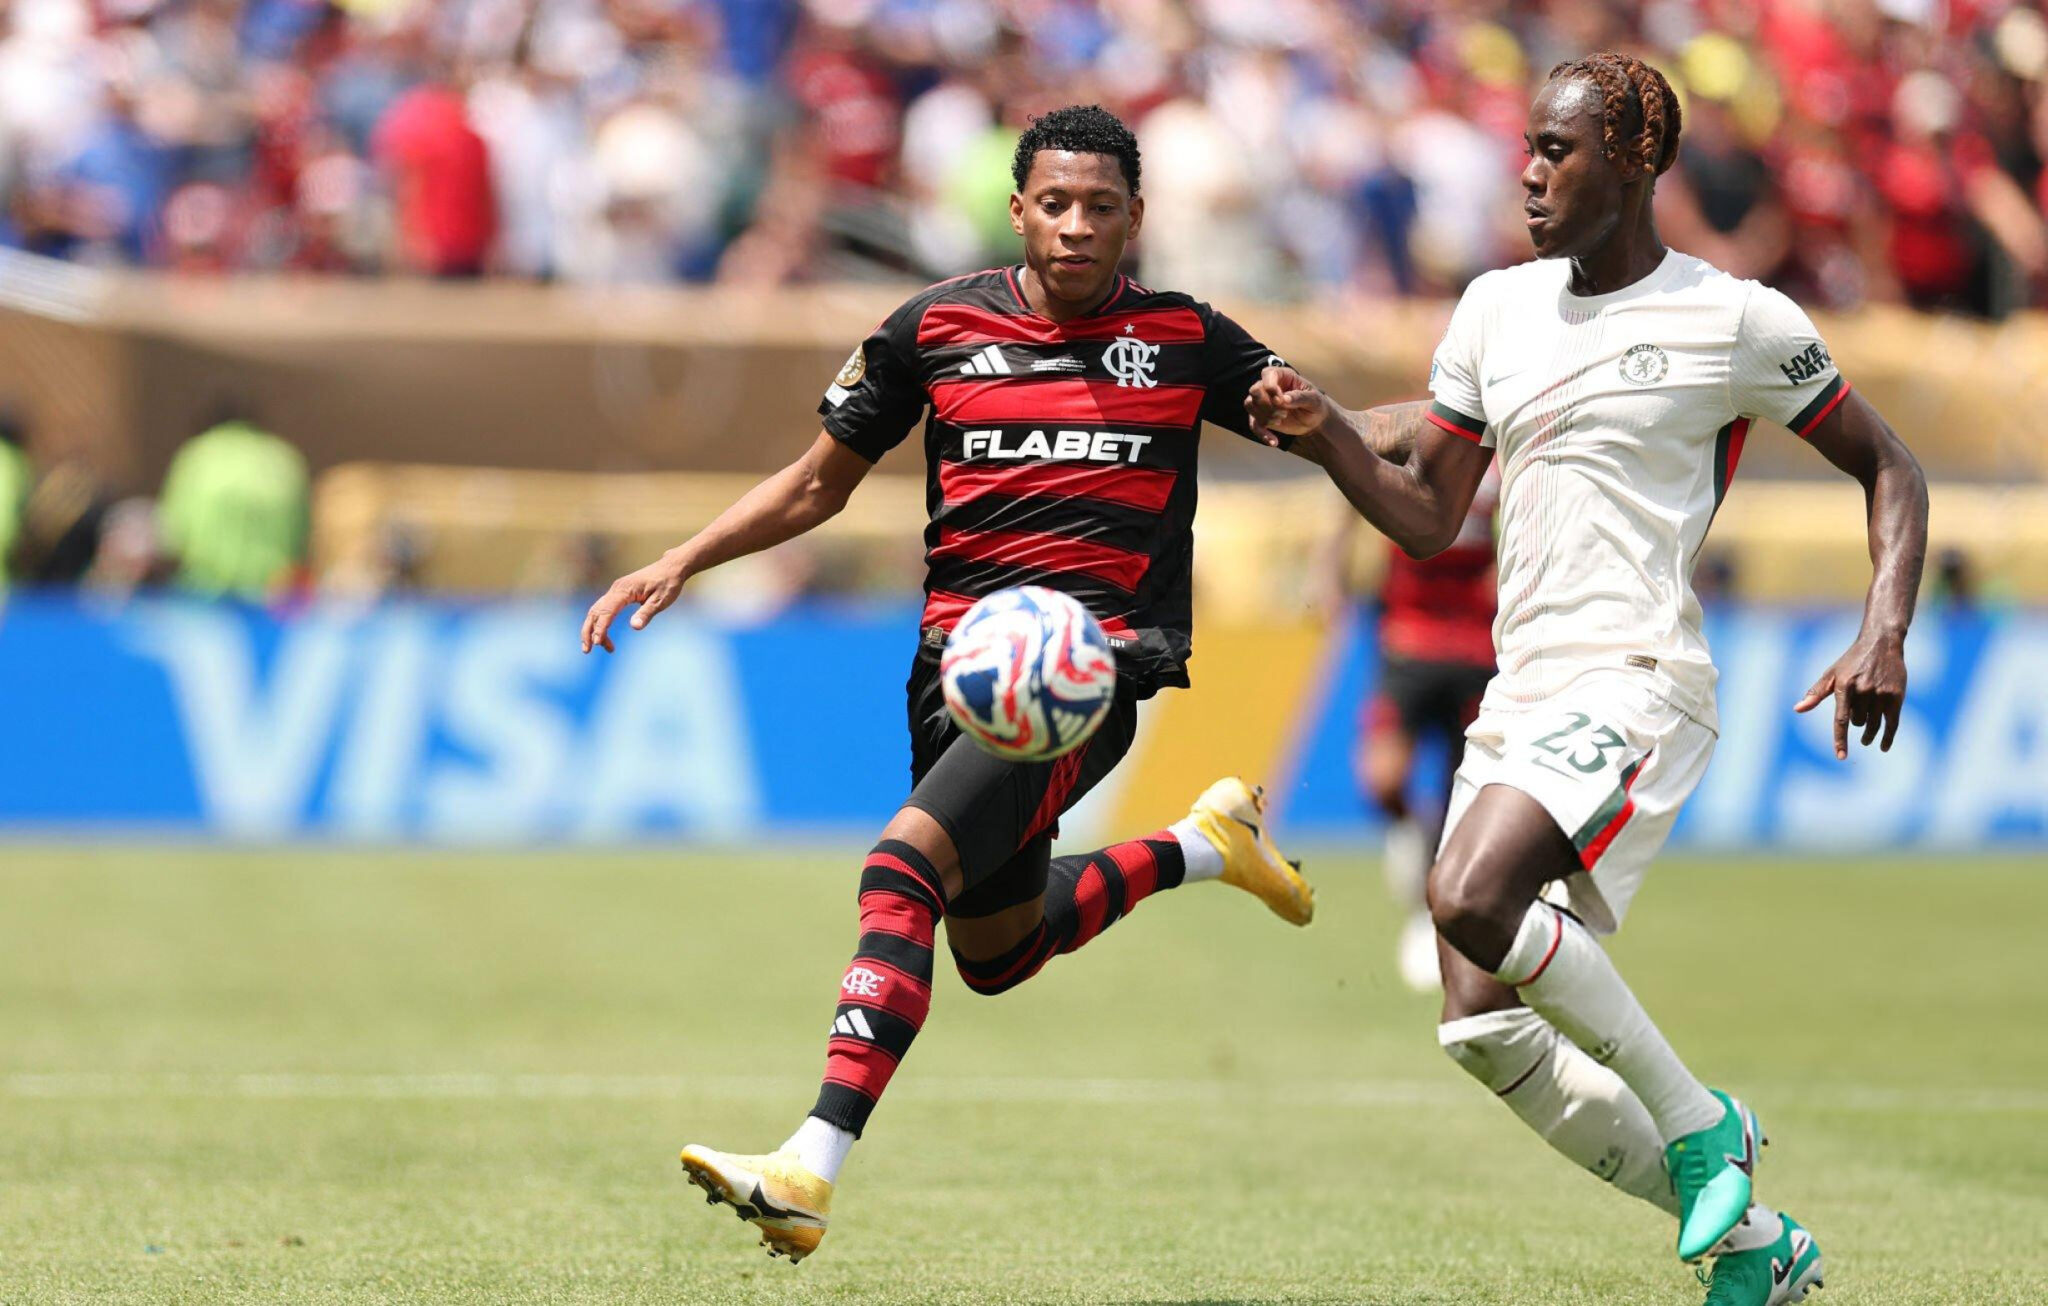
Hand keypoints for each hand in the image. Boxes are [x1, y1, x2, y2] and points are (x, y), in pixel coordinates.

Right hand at [581, 553, 689, 652]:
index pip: (607, 611)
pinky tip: (603, 636)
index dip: (601, 628)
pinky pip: (604, 609)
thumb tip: (634, 627)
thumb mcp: (661, 600)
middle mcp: (616, 589)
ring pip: (597, 611)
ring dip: (592, 628)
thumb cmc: (668, 583)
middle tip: (587, 650)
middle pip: (596, 611)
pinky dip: (600, 622)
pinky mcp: (618, 593)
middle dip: (589, 631)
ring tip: (594, 647)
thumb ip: (646, 613)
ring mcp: (616, 590)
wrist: (670, 568)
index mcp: (625, 590)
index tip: (597, 642)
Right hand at [1245, 365, 1331, 449]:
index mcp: (1283, 376)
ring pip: (1250, 405)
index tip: (1280, 400)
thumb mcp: (1313, 400)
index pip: (1267, 374)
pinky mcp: (1262, 417)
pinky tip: (1274, 442)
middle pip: (1255, 390)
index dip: (1270, 386)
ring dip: (1264, 416)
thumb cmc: (1315, 404)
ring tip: (1280, 421)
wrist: (1314, 420)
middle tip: (1283, 413)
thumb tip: (1284, 399)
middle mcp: (1269, 386)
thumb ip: (1299, 397)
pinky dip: (1262, 434)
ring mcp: (1263, 401)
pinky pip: (1254, 424)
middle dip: (1266, 404)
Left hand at [1794, 630, 1907, 759]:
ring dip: (1868, 734)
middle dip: (1855, 721)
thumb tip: (1798, 709)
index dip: (1840, 740)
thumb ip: (1816, 693)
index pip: (1840, 720)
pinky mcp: (1896, 696)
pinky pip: (1892, 723)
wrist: (1881, 644)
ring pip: (1872, 724)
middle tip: (1857, 711)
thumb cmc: (1851, 662)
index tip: (1840, 756)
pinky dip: (1887, 737)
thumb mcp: (1831, 674)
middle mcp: (1863, 691)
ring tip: (1865, 740)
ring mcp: (1881, 694)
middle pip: (1857, 722)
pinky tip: (1883, 747)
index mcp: (1844, 686)